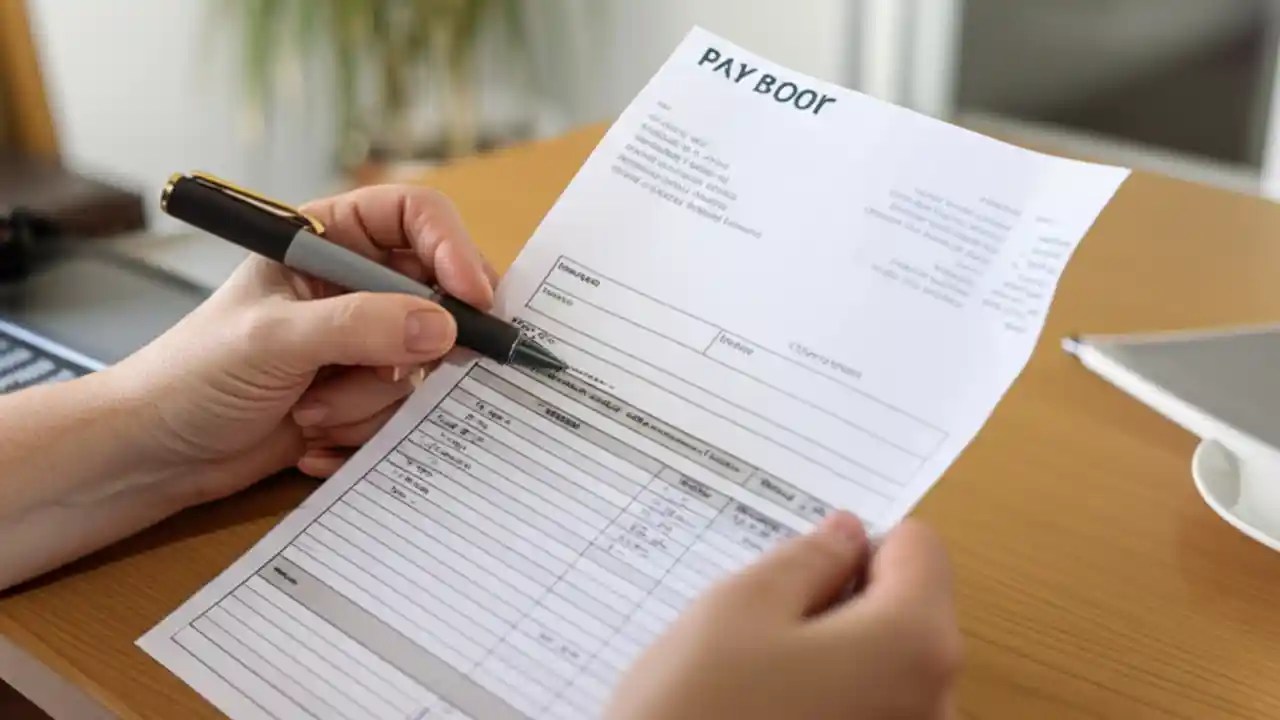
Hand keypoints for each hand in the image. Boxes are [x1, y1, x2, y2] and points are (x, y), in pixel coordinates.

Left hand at [106, 184, 496, 504]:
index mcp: (326, 239)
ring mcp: (362, 343)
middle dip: (421, 340)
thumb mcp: (275, 339)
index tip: (472, 296)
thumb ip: (361, 326)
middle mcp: (353, 285)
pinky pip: (403, 407)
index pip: (415, 216)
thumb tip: (442, 326)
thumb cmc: (193, 375)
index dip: (453, 248)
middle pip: (438, 291)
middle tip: (410, 366)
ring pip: (422, 360)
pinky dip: (362, 427)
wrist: (157, 454)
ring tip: (310, 409)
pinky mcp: (362, 394)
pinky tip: (310, 433)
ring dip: (370, 397)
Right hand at [605, 513, 960, 719]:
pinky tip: (769, 717)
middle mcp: (936, 702)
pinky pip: (869, 713)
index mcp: (913, 641)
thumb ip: (807, 560)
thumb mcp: (738, 607)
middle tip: (762, 633)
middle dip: (844, 606)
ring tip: (758, 686)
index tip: (798, 574)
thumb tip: (846, 535)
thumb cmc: (699, 710)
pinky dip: (829, 707)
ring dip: (833, 662)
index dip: (857, 545)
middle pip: (910, 613)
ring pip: (885, 670)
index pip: (918, 549)